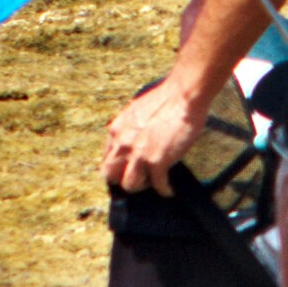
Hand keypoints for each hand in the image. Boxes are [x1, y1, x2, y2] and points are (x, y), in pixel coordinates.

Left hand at [103, 75, 210, 192]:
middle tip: (137, 179)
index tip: (126, 170)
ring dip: (141, 186)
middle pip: (109, 175)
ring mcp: (139, 154)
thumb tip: (131, 142)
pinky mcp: (157, 162)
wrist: (182, 96)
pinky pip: (158, 186)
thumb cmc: (164, 100)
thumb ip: (128, 129)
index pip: (105, 159)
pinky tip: (169, 190)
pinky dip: (164, 190)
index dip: (116, 167)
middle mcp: (123, 144)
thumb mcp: (135, 113)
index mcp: (116, 130)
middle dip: (121, 179)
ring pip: (129, 185)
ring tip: (152, 182)